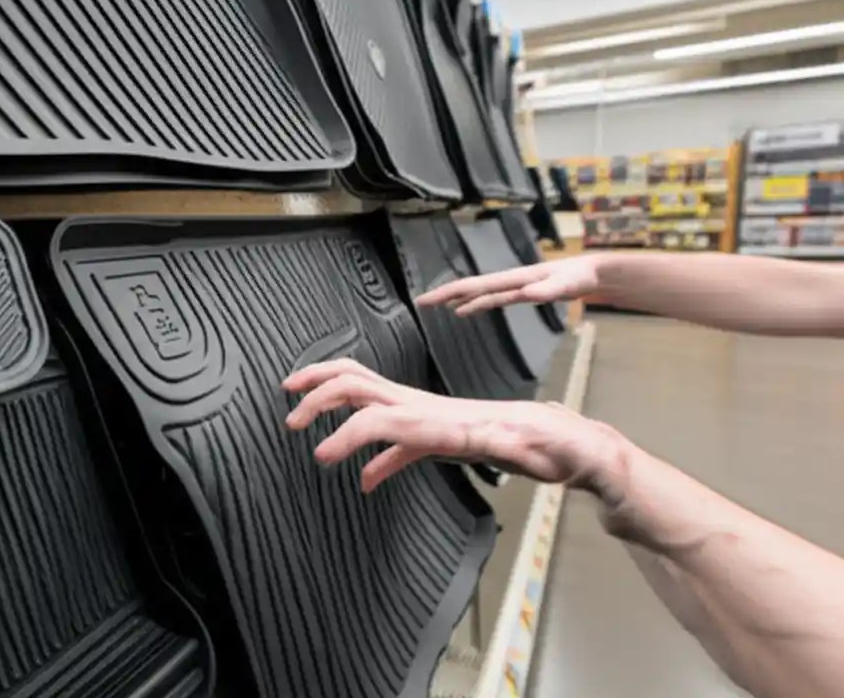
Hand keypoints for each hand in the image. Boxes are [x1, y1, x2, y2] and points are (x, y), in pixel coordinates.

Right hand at [282, 359, 626, 494]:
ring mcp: (423, 411)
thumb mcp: (533, 452)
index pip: (381, 417)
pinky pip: (381, 419)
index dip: (349, 435)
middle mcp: (425, 408)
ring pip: (362, 387)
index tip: (323, 456)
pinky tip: (356, 468)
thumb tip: (511, 447)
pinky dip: (357, 433)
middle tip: (290, 418)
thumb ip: (515, 448)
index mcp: (441, 418)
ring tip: (296, 408)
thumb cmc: (548, 448)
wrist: (562, 440)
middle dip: (319, 396)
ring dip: (325, 392)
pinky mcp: (426, 424)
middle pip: (358, 385)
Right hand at [416, 255, 601, 315]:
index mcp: (513, 279)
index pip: (474, 285)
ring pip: (476, 292)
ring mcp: (512, 286)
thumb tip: (527, 295)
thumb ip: (548, 290)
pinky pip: (489, 298)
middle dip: (444, 293)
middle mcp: (508, 280)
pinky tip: (464, 310)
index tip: (427, 300)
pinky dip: (473, 303)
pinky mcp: (519, 292)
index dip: (448, 292)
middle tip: (420, 302)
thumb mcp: (566, 285)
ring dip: (455, 298)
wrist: (592, 272)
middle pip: (469, 286)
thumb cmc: (580, 277)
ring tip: (435, 306)